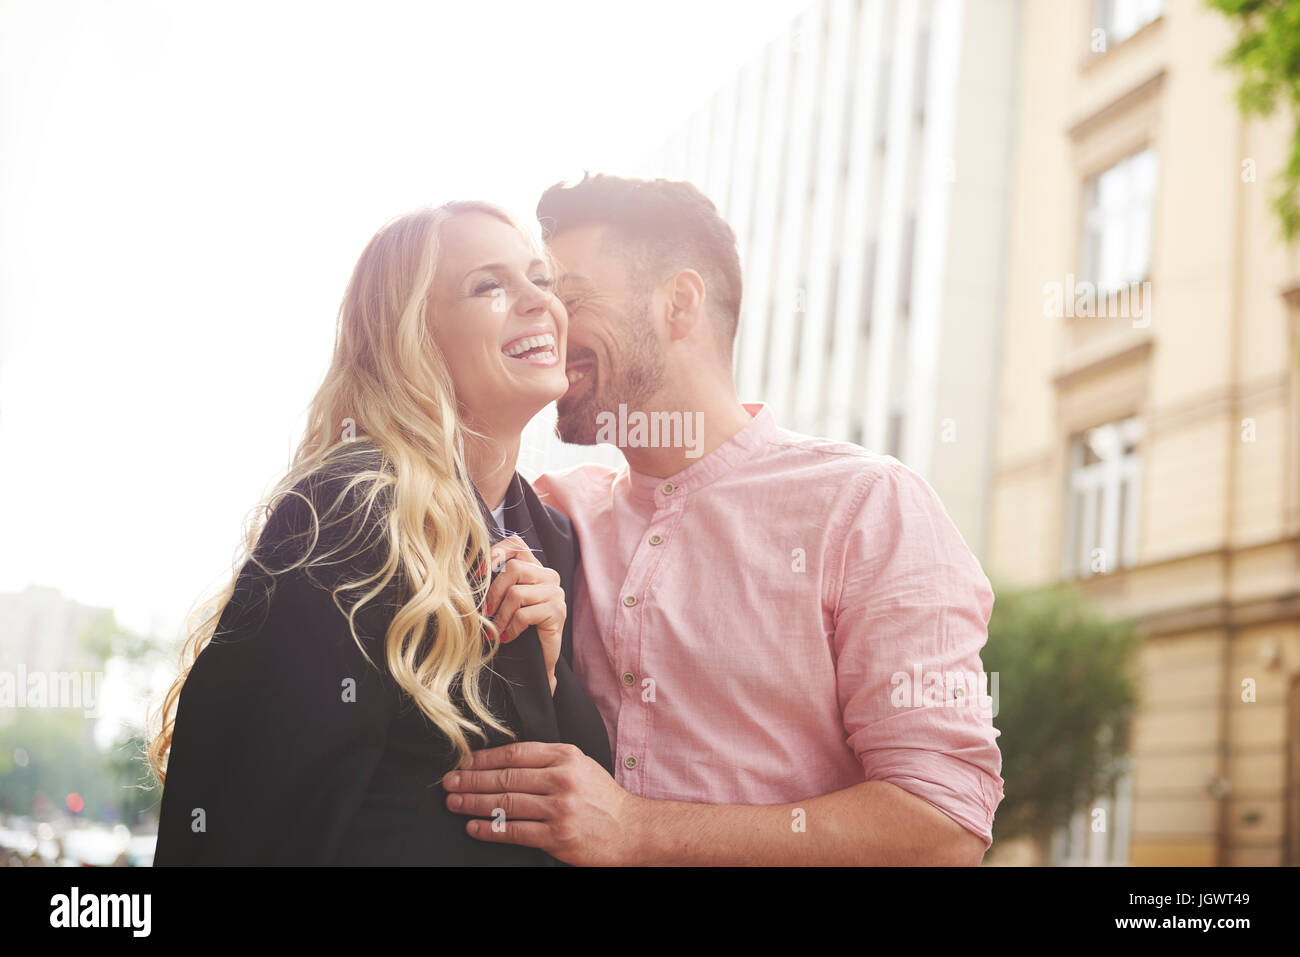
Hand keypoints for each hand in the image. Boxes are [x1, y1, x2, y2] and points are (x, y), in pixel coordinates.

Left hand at [442, 741, 643, 865]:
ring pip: (506, 803)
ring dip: (474, 803)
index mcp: (566, 756)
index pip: (515, 752)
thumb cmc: (602, 798)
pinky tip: (473, 826)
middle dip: (471, 780)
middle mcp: (562, 779)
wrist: (632, 830)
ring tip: (454, 802)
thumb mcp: (580, 766)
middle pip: (506, 777)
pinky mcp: (557, 836)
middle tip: (449, 782)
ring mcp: (560, 809)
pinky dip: (489, 829)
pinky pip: (514, 831)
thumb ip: (548, 760)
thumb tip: (505, 760)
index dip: (484, 758)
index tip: (463, 762)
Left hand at [484, 535, 563, 691]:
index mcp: (535, 568)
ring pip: (516, 593)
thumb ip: (497, 583)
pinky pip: (524, 615)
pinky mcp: (557, 612)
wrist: (539, 659)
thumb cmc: (519, 628)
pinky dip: (511, 628)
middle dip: (493, 592)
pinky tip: (508, 637)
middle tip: (485, 612)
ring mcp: (555, 593)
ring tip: (494, 630)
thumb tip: (473, 575)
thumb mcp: (506, 601)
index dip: (496, 552)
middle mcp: (548, 576)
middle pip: (514, 568)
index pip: (517, 544)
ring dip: (500, 616)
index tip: (479, 573)